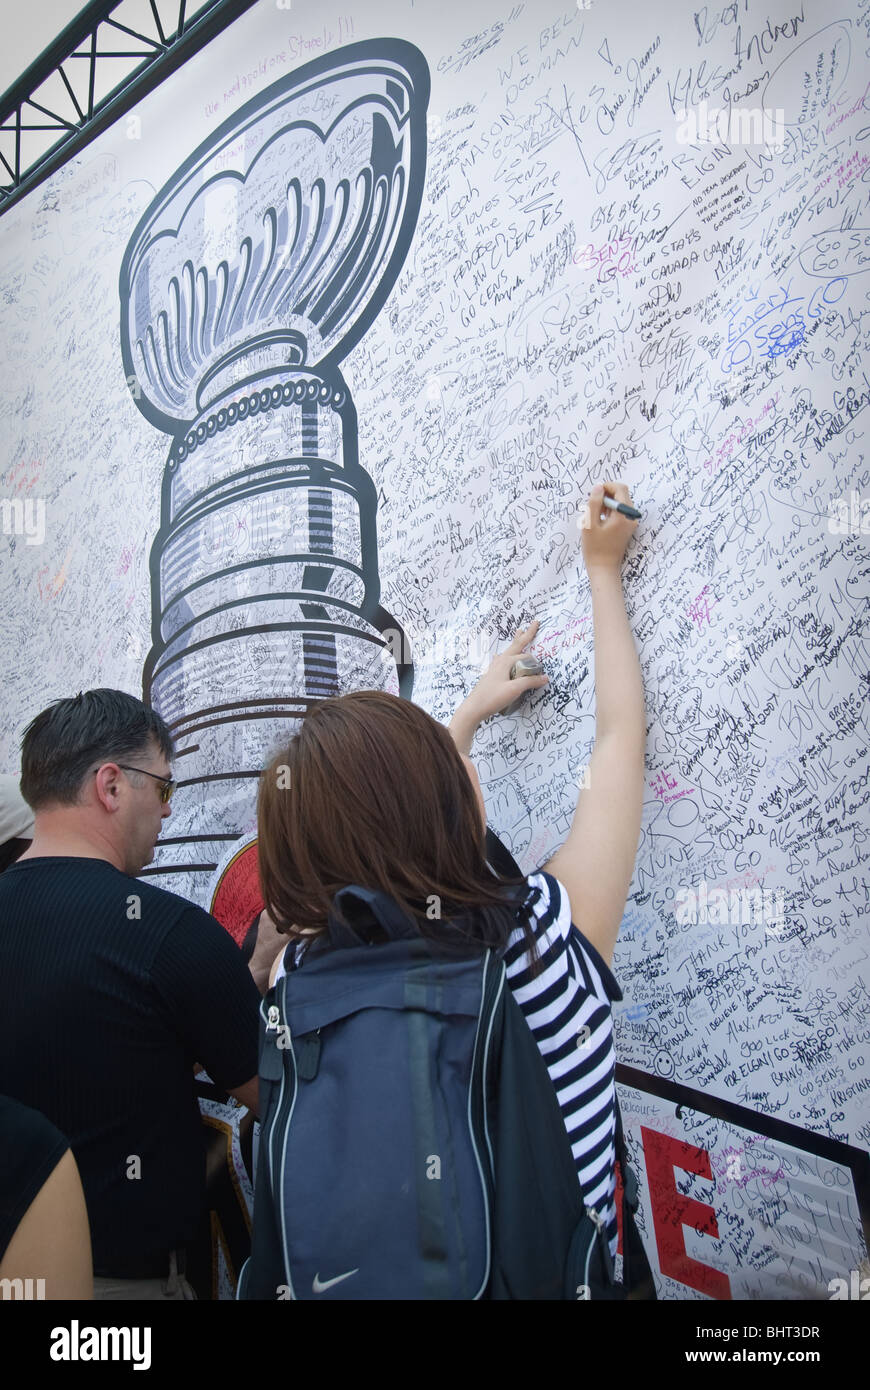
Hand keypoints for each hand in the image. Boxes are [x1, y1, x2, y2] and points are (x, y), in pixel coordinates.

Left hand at [450, 622, 548, 746]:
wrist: (474, 708)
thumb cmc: (493, 697)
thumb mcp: (514, 689)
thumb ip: (530, 682)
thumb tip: (545, 677)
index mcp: (506, 662)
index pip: (526, 657)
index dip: (535, 664)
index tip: (541, 674)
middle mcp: (500, 661)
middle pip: (516, 645)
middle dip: (526, 635)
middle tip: (534, 623)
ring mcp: (494, 667)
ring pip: (508, 651)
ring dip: (516, 643)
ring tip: (519, 632)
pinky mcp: (491, 674)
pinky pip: (501, 660)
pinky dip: (505, 655)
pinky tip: (499, 656)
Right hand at [579, 481, 637, 573]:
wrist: (604, 568)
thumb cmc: (595, 548)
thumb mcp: (590, 524)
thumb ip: (594, 503)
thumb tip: (598, 487)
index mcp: (623, 514)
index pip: (620, 489)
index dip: (607, 486)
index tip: (595, 493)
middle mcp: (631, 517)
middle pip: (622, 494)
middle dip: (607, 495)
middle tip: (593, 505)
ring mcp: (631, 522)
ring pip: (621, 502)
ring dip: (608, 503)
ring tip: (595, 514)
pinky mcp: (628, 527)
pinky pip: (621, 511)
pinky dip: (611, 511)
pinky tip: (601, 520)